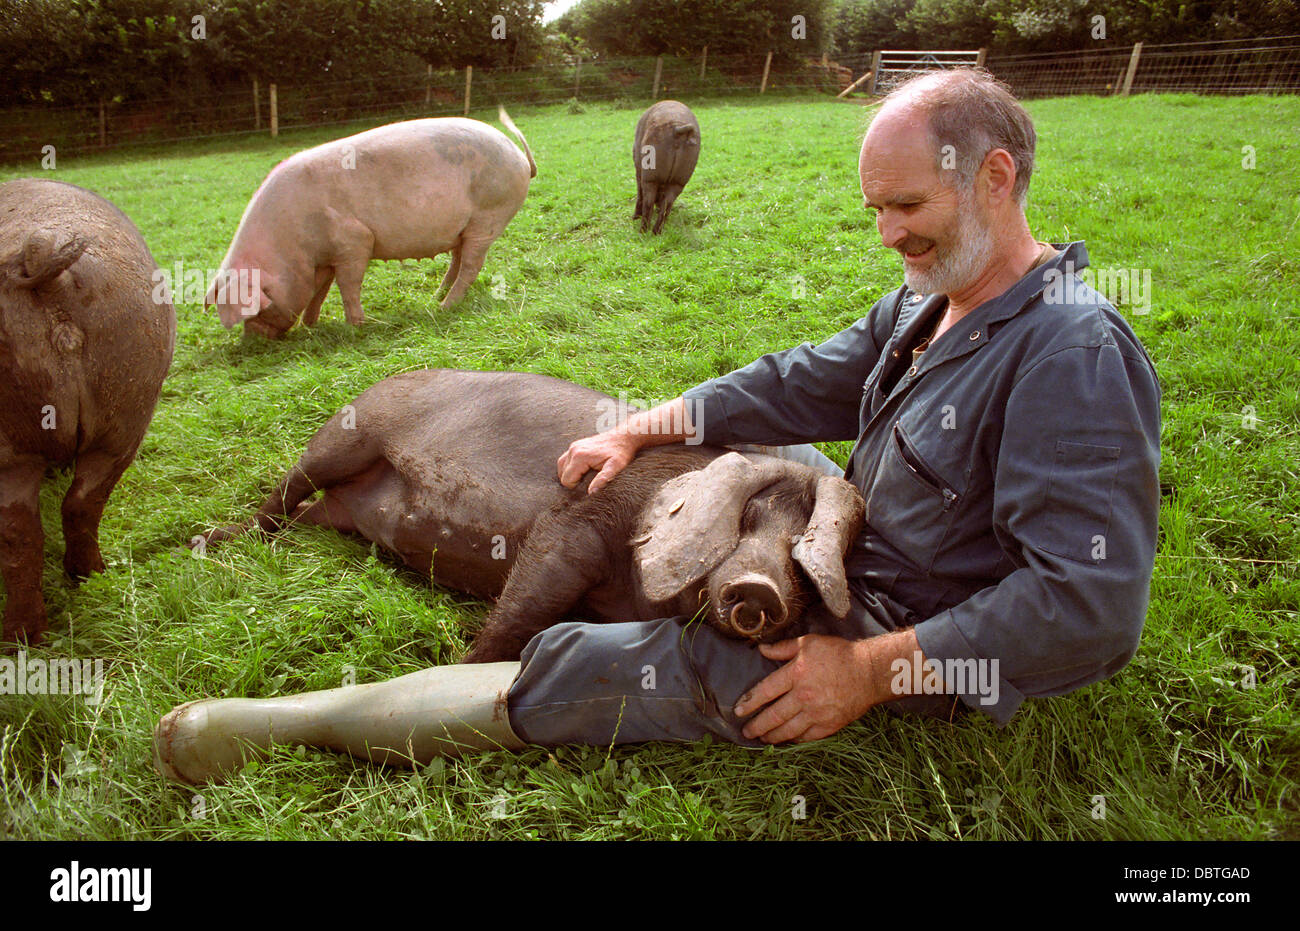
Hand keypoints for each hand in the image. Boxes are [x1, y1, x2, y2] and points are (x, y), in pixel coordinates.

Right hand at [557, 431, 639, 494]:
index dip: (576, 487)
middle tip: (588, 482)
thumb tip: (591, 492)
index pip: (567, 480)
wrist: (624, 436)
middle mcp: (573, 450)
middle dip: (573, 481)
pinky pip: (565, 460)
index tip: (588, 486)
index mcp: (580, 456)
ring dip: (570, 475)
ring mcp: (573, 446)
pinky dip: (570, 468)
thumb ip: (603, 479)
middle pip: (562, 475)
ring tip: (585, 477)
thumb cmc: (621, 452)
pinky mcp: (576, 445)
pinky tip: (582, 471)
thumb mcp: (615, 467)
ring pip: (561, 467)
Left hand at [734, 632, 910, 742]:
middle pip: (773, 716)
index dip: (750, 702)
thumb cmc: (839, 654)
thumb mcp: (809, 643)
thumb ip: (783, 648)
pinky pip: (806, 737)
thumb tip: (761, 649)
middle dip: (756, 726)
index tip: (739, 710)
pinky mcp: (829, 725)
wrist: (869, 672)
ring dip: (771, 736)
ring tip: (761, 738)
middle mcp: (803, 696)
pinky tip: (786, 739)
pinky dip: (793, 740)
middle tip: (746, 731)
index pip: (765, 691)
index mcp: (796, 674)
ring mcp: (816, 713)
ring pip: (787, 730)